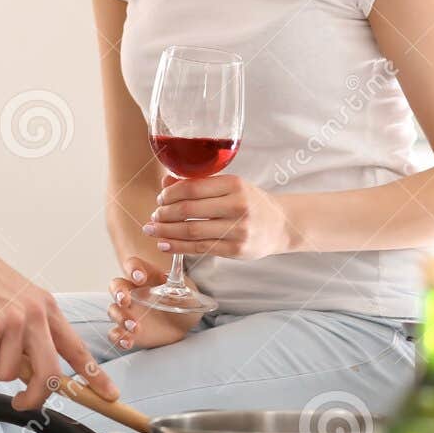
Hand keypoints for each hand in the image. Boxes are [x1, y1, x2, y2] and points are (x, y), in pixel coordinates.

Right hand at [0, 229, 116, 410]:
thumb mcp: (13, 302)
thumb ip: (26, 335)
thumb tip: (29, 375)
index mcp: (46, 308)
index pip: (76, 348)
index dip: (95, 376)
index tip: (110, 394)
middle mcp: (36, 314)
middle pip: (50, 375)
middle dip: (34, 399)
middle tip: (19, 404)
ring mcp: (16, 320)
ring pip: (6, 374)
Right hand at [107, 257, 199, 349]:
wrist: (184, 324)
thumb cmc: (184, 301)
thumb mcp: (187, 292)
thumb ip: (180, 284)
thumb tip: (174, 273)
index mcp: (147, 276)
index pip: (133, 265)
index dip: (133, 269)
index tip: (139, 277)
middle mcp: (133, 292)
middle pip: (116, 286)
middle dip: (118, 292)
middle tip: (125, 300)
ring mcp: (128, 311)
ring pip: (113, 310)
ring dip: (120, 317)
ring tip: (134, 327)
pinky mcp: (127, 330)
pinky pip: (115, 333)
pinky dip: (118, 338)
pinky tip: (128, 342)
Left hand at [145, 174, 294, 260]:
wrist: (281, 224)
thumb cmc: (251, 202)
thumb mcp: (230, 186)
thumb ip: (200, 183)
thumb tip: (166, 183)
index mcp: (234, 184)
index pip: (192, 187)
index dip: (170, 194)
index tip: (160, 198)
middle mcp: (237, 205)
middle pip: (189, 210)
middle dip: (164, 214)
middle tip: (153, 216)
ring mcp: (238, 229)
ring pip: (192, 231)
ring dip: (166, 232)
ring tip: (152, 231)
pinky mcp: (236, 249)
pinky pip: (200, 248)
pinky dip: (178, 247)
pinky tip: (165, 244)